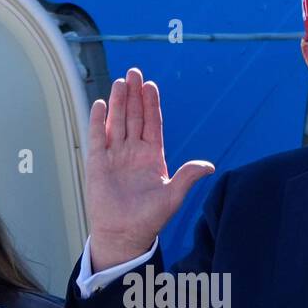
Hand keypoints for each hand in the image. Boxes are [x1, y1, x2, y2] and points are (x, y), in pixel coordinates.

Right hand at [85, 67, 214, 269]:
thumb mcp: (173, 196)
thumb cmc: (149, 219)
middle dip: (134, 95)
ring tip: (120, 82)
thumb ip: (187, 177)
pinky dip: (98, 121)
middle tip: (134, 72)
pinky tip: (100, 103)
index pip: (152, 123)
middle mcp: (133, 152)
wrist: (124, 234)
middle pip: (133, 116)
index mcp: (152, 157)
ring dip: (117, 102)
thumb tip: (209, 166)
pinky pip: (97, 137)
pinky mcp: (98, 163)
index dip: (151, 104)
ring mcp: (115, 156)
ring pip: (116, 122)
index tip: (150, 85)